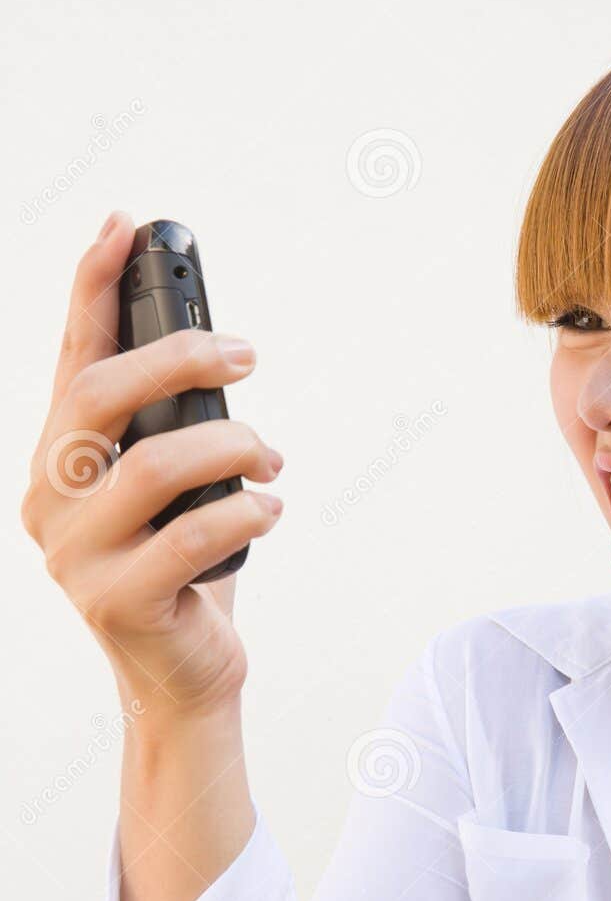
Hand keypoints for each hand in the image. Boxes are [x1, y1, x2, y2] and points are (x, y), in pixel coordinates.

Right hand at [21, 213, 284, 720]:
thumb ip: (168, 428)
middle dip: (180, 356)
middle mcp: (49, 500)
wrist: (181, 676)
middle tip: (246, 351)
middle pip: (100, 394)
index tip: (124, 224)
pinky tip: (270, 509)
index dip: (91, 286)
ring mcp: (75, 556)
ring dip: (231, 447)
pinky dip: (246, 512)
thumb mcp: (170, 490)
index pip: (70, 358)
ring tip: (270, 459)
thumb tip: (215, 348)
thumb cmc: (184, 569)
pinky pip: (191, 537)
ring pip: (152, 465)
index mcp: (58, 460)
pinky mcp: (116, 603)